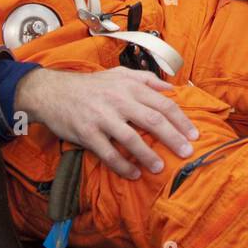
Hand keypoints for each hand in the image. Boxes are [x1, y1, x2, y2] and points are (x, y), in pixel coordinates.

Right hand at [14, 66, 198, 178]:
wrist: (53, 91)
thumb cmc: (92, 85)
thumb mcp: (119, 74)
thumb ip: (147, 79)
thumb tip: (171, 89)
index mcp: (130, 86)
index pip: (163, 104)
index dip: (181, 120)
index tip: (194, 134)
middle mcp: (119, 100)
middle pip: (153, 120)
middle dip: (173, 138)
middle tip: (186, 153)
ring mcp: (103, 117)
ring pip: (132, 139)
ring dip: (148, 156)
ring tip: (160, 168)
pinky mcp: (87, 133)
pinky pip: (108, 153)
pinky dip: (122, 166)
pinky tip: (133, 174)